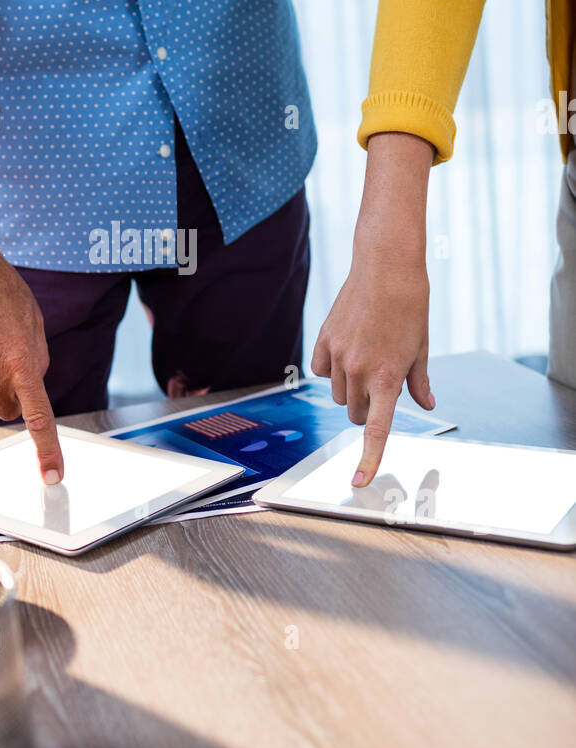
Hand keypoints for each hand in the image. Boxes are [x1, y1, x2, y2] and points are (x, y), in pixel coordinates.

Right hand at [0, 235, 62, 482]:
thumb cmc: (0, 290)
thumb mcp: (32, 322)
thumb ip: (36, 360)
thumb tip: (30, 393)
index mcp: (21, 360)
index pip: (37, 418)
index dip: (47, 450)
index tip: (51, 477)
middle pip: (4, 412)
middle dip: (8, 394)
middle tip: (1, 361)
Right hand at [311, 250, 433, 487]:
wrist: (386, 267)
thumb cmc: (411, 306)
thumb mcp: (421, 347)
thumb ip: (419, 382)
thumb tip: (425, 404)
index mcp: (388, 377)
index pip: (377, 430)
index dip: (369, 458)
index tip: (359, 480)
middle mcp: (359, 371)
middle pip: (357, 413)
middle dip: (369, 408)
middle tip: (383, 384)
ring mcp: (338, 356)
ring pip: (339, 394)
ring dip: (352, 389)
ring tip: (368, 358)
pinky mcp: (323, 341)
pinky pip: (322, 372)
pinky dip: (333, 370)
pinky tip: (347, 349)